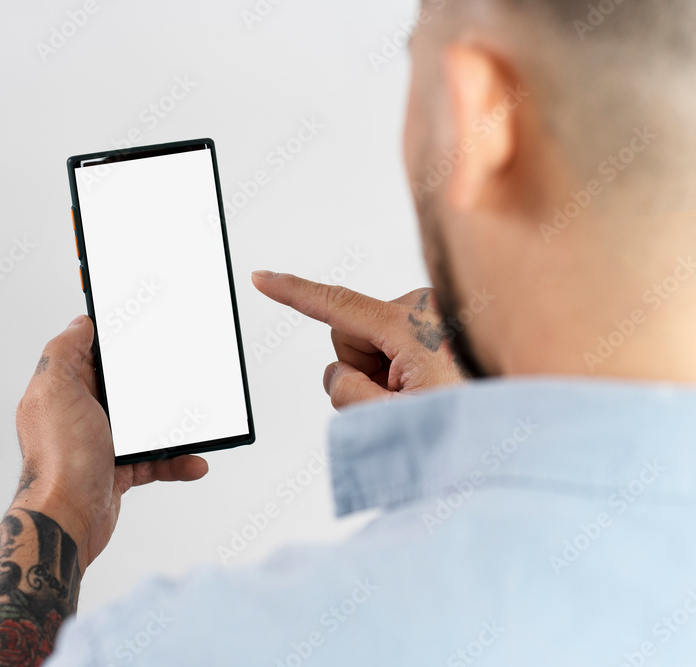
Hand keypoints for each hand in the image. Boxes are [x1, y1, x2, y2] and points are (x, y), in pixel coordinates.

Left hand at [14, 315, 208, 570]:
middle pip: (122, 387)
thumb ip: (64, 351)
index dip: (113, 341)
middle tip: (179, 372)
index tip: (141, 329)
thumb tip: (80, 323)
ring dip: (171, 426)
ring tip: (195, 424)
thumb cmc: (60, 459)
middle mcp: (78, 415)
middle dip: (151, 383)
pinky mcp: (117, 471)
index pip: (89, 354)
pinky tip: (194, 461)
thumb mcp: (56, 390)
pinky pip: (154, 460)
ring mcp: (99, 444)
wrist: (67, 520)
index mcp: (62, 390)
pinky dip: (175, 462)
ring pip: (143, 426)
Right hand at [251, 272, 466, 409]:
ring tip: (425, 397)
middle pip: (352, 336)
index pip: (335, 305)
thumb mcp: (395, 419)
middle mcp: (426, 308)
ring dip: (387, 375)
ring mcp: (438, 313)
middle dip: (365, 371)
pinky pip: (396, 343)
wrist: (526, 432)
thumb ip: (347, 394)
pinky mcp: (444, 322)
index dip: (291, 293)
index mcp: (411, 326)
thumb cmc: (475, 424)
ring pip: (374, 343)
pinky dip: (405, 369)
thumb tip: (338, 374)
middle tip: (402, 401)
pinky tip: (434, 387)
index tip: (261, 278)